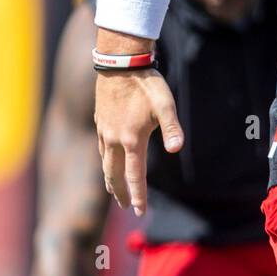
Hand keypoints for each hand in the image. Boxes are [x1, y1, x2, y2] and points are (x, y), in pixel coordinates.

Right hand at [94, 69, 183, 214]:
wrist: (119, 63)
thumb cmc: (145, 83)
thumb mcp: (164, 104)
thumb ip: (172, 127)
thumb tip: (177, 149)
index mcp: (132, 140)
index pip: (135, 176)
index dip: (139, 196)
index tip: (141, 212)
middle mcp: (115, 140)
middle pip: (115, 175)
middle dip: (121, 193)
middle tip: (126, 207)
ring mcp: (104, 131)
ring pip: (105, 163)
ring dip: (110, 179)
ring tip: (113, 190)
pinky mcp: (99, 121)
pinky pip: (100, 148)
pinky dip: (105, 160)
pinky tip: (107, 160)